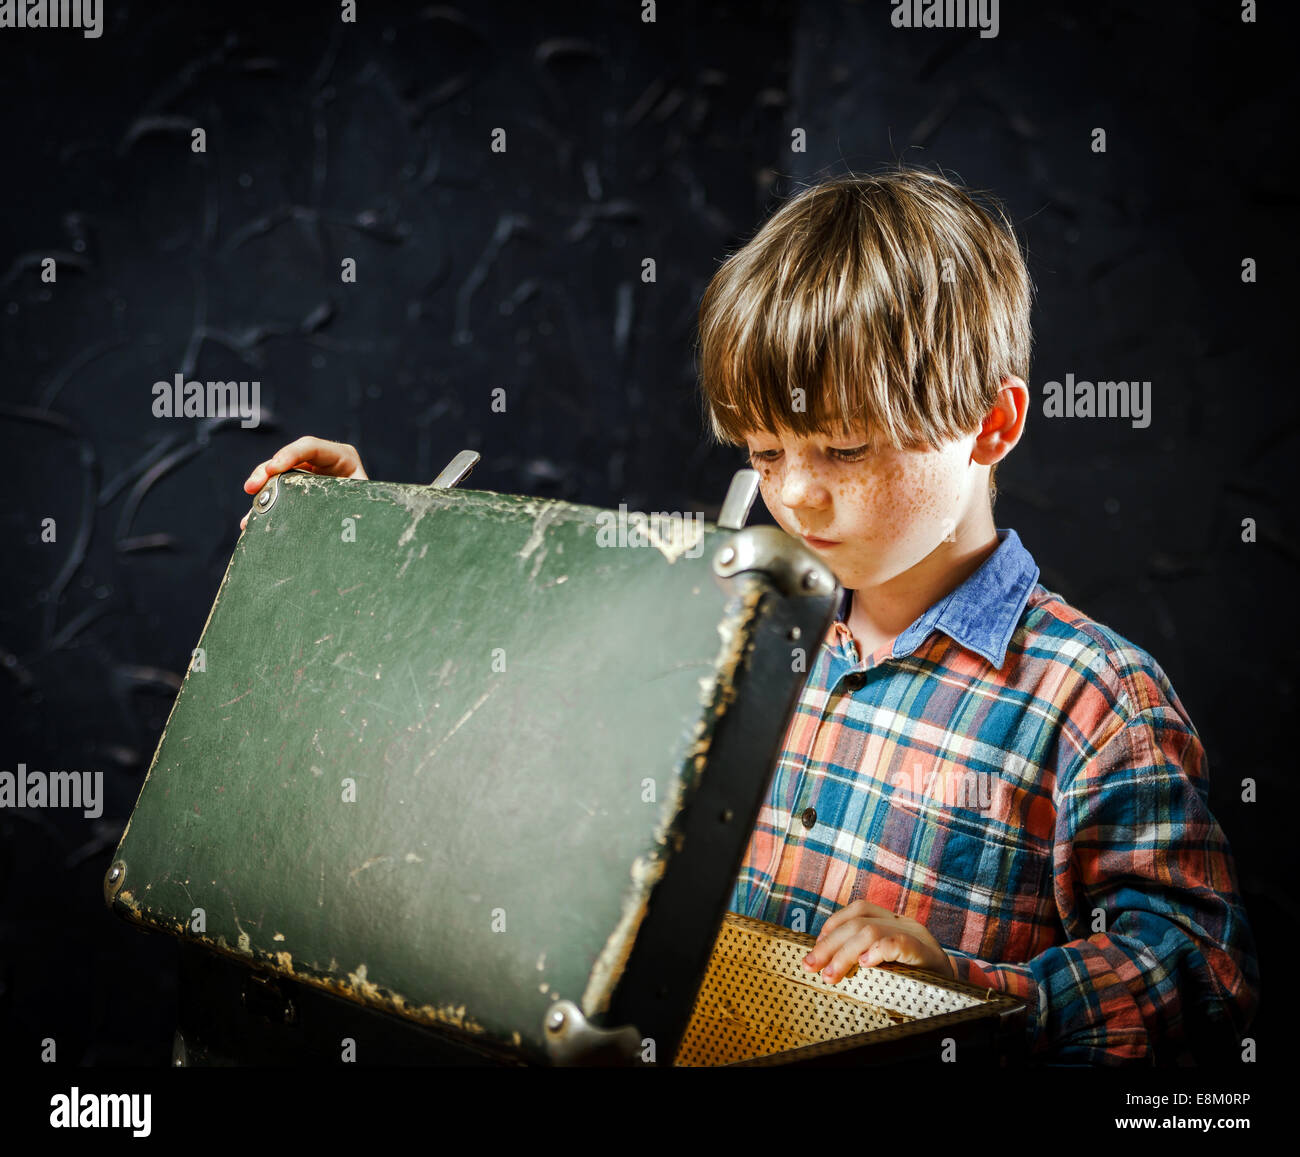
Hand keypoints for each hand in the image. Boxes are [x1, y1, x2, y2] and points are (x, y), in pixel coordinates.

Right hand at [240, 435, 367, 529]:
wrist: (378, 532)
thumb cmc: (377, 514)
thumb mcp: (364, 502)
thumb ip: (348, 499)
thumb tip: (328, 511)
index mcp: (343, 458)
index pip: (311, 447)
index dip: (289, 454)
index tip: (273, 469)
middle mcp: (323, 464)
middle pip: (288, 460)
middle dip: (266, 472)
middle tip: (251, 487)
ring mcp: (310, 477)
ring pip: (278, 478)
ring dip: (260, 494)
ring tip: (249, 516)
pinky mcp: (301, 493)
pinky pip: (278, 497)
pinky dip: (265, 510)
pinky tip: (249, 524)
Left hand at [802, 900, 953, 981]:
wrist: (963, 998)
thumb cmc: (919, 984)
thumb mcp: (891, 967)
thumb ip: (867, 958)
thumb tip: (828, 964)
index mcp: (895, 922)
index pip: (859, 910)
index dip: (833, 925)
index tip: (816, 947)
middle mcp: (905, 924)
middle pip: (858, 922)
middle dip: (829, 945)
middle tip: (810, 966)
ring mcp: (918, 937)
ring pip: (871, 931)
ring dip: (844, 953)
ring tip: (831, 975)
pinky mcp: (929, 955)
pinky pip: (901, 944)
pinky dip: (879, 951)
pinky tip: (865, 964)